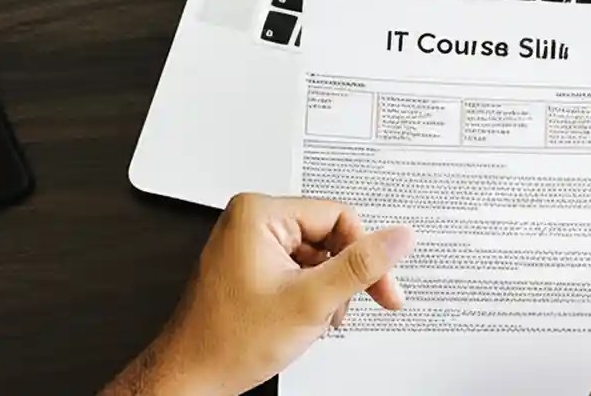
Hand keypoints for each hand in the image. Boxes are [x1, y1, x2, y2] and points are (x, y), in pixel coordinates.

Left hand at [99, 193, 414, 395]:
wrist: (191, 376)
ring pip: (316, 255)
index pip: (338, 217)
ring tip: (318, 320)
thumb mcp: (310, 301)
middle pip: (328, 235)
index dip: (365, 254)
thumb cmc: (229, 340)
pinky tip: (305, 319)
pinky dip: (309, 294)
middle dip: (342, 276)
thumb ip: (361, 266)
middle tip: (349, 307)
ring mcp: (249, 242)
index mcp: (260, 213)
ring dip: (327, 289)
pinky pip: (297, 268)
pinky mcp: (250, 263)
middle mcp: (251, 220)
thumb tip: (400, 238)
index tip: (383, 286)